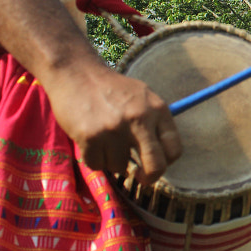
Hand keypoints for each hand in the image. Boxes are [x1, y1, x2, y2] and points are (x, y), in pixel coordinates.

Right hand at [44, 60, 181, 184]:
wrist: (76, 72)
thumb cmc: (111, 88)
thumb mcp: (143, 96)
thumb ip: (154, 122)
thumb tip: (162, 157)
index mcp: (157, 109)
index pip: (174, 148)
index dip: (167, 162)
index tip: (157, 165)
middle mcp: (139, 119)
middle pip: (156, 166)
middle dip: (149, 177)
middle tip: (141, 177)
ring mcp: (114, 129)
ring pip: (120, 166)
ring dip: (112, 159)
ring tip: (104, 139)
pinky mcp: (90, 137)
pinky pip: (97, 164)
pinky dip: (93, 158)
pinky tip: (90, 140)